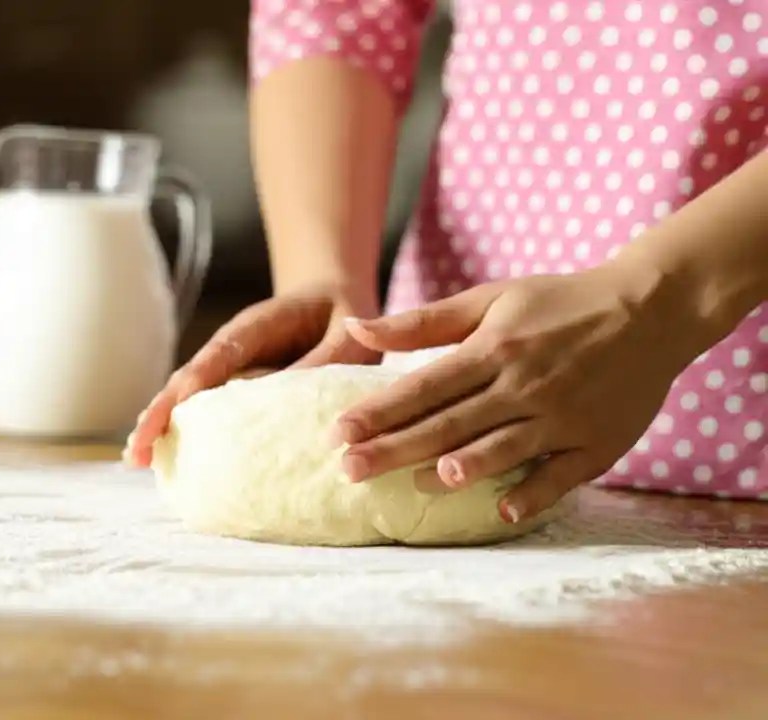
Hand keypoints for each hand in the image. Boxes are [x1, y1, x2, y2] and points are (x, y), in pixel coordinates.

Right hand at [123, 282, 380, 467]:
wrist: (329, 298)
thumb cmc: (340, 313)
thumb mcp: (347, 330)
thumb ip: (327, 359)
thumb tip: (300, 399)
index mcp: (254, 326)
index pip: (218, 355)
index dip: (196, 381)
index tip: (176, 408)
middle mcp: (229, 347)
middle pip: (186, 379)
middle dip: (158, 413)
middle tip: (135, 451)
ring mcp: (225, 367)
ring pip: (184, 396)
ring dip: (158, 425)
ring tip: (136, 459)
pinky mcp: (231, 387)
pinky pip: (202, 409)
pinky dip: (179, 429)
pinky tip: (163, 457)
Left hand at [333, 263, 706, 523]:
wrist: (652, 308)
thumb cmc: (558, 304)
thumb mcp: (489, 299)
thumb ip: (421, 323)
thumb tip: (355, 328)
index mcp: (492, 349)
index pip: (421, 387)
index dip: (376, 411)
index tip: (336, 433)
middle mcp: (522, 385)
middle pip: (449, 423)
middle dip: (394, 448)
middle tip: (348, 471)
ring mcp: (561, 417)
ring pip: (502, 448)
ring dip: (461, 468)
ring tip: (418, 484)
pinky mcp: (597, 445)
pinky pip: (559, 475)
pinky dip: (532, 493)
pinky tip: (500, 510)